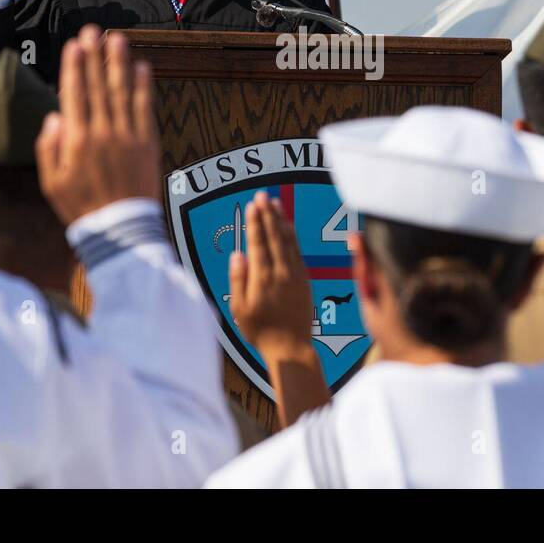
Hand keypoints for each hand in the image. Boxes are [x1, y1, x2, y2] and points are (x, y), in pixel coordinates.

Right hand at [36, 26, 161, 224]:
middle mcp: (102, 132)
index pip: (75, 94)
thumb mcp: (52, 182)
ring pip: (122, 91)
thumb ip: (49, 148)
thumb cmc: (82, 208)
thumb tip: (54, 116)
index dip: (75, 67)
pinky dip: (144, 87)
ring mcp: (127, 136)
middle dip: (95, 56)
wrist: (121, 229)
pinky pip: (146, 108)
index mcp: (76, 140)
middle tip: (93, 31)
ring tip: (117, 39)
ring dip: (119, 63)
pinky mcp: (147, 143)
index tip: (74, 45)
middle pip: (97, 86)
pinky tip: (142, 67)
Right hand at [229, 192, 313, 357]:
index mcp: (262, 278)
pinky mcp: (305, 279)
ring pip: (288, 240)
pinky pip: (297, 250)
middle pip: (274, 236)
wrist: (291, 347)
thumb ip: (238, 280)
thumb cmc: (260, 331)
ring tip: (274, 202)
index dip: (255, 222)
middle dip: (267, 214)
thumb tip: (238, 254)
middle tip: (262, 195)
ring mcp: (295, 274)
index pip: (259, 243)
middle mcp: (281, 272)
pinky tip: (287, 225)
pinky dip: (292, 235)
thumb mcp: (240, 309)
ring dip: (280, 220)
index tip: (252, 205)